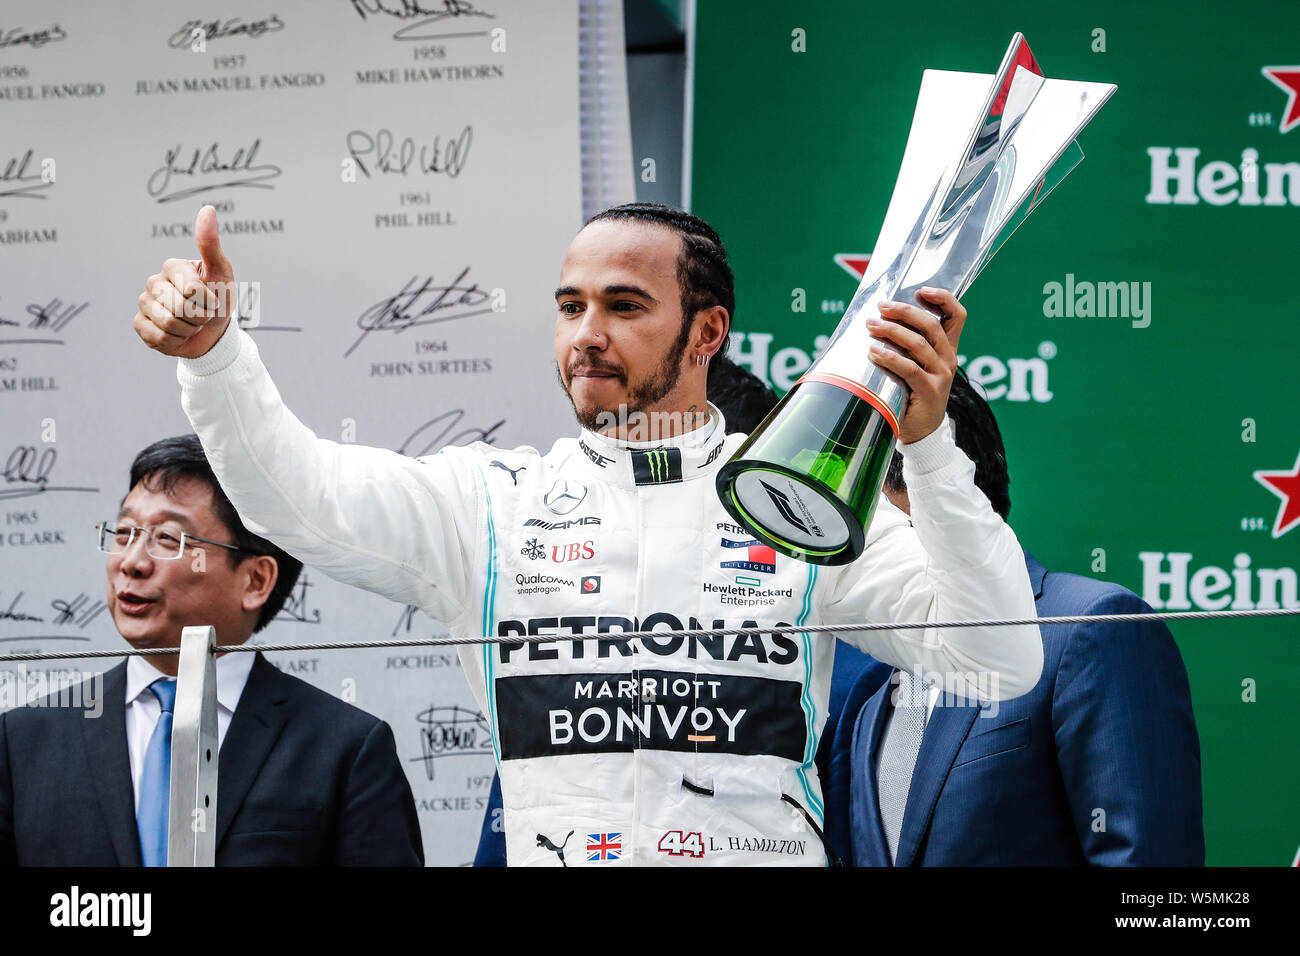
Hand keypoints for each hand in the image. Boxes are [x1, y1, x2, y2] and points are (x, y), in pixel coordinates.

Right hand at [133, 205, 234, 358]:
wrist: (212, 331)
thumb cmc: (218, 298)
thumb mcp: (221, 272)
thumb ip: (211, 244)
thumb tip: (208, 208)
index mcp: (173, 267)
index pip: (191, 290)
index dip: (208, 302)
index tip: (213, 300)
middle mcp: (154, 282)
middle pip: (179, 309)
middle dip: (199, 318)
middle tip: (202, 315)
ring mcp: (144, 303)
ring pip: (169, 324)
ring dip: (189, 330)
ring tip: (191, 324)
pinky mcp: (140, 324)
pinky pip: (158, 338)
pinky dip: (175, 342)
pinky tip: (177, 335)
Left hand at [866, 287, 966, 444]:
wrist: (921, 431)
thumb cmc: (911, 393)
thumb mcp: (914, 364)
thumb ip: (906, 345)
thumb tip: (877, 318)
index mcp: (947, 348)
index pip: (957, 316)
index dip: (944, 299)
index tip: (922, 290)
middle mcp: (948, 359)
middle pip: (931, 325)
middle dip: (904, 312)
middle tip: (881, 307)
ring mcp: (941, 375)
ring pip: (919, 344)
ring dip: (892, 331)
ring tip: (871, 326)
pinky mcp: (930, 391)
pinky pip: (910, 369)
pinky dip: (890, 357)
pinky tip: (874, 352)